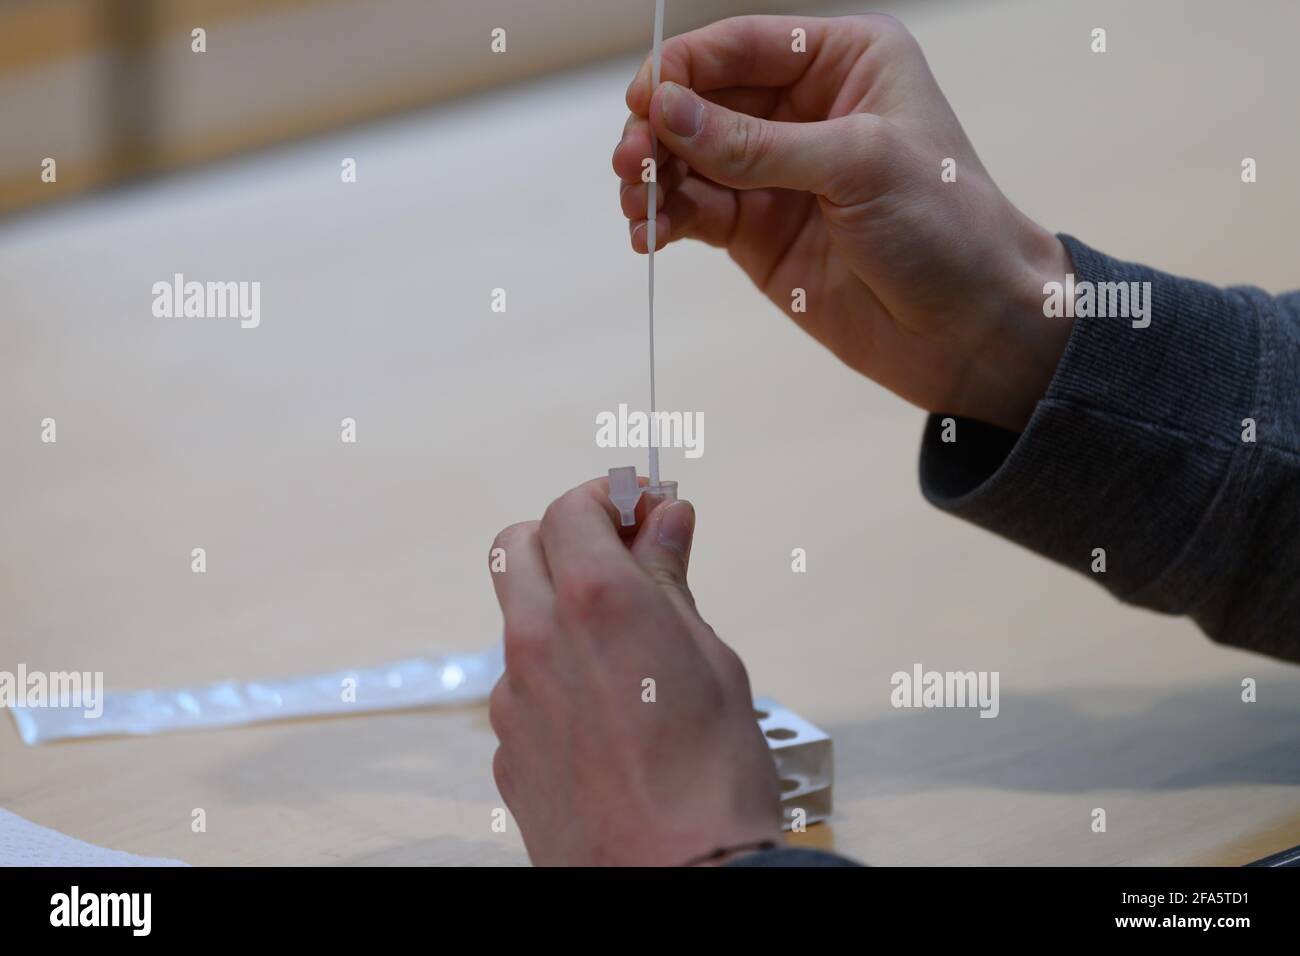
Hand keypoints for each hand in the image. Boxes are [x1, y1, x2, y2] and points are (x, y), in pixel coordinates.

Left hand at [487, 478, 782, 865]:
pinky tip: (607, 715)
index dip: (609, 497)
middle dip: (564, 535)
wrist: (679, 881)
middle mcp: (538, 640)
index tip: (642, 508)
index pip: (573, 509)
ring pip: (517, 619)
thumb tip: (664, 522)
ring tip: (626, 652)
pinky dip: (555, 678)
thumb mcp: (710, 660)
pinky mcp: (507, 749)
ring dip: (558, 610)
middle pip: (517, 545)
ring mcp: (512, 698)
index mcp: (596, 602)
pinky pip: (521, 688)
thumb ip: (670, 581)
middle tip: (620, 556)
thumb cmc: (711, 780)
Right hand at [614, 14, 1073, 431]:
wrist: (970, 329)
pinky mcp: (758, 233)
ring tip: (639, 203)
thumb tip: (667, 112)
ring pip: (691, 158)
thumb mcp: (856, 166)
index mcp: (844, 62)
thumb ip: (756, 145)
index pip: (743, 46)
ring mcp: (777, 175)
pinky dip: (666, 220)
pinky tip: (649, 235)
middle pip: (704, 101)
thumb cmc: (945, 227)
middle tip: (634, 163)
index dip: (685, 69)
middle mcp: (805, 111)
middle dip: (661, 128)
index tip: (644, 102)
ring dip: (656, 176)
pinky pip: (696, 213)